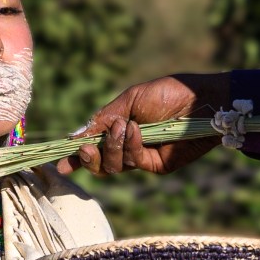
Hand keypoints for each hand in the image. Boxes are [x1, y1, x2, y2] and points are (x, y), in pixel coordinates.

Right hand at [62, 72, 229, 176]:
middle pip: (99, 164)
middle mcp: (128, 146)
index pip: (94, 147)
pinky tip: (136, 129)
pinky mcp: (157, 166)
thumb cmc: (168, 93)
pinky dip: (130, 146)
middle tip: (87, 148)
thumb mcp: (130, 100)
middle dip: (89, 158)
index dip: (76, 156)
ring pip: (113, 166)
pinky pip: (134, 162)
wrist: (200, 101)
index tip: (59, 162)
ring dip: (112, 147)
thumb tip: (75, 137)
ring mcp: (142, 157)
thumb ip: (103, 118)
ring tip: (123, 127)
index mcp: (119, 129)